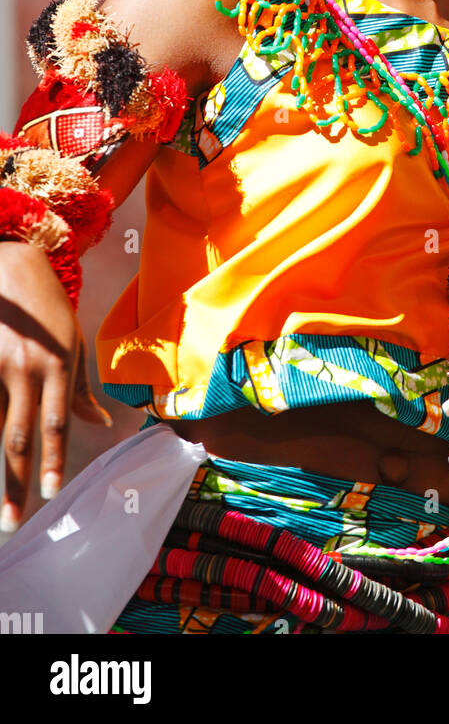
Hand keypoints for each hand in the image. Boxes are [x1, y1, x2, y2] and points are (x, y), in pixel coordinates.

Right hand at [0, 242, 111, 532]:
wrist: (11, 262)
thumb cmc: (47, 307)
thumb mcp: (72, 342)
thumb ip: (79, 388)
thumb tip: (100, 424)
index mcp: (57, 366)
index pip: (56, 423)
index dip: (54, 461)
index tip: (52, 496)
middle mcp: (26, 368)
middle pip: (19, 436)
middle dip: (16, 482)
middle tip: (11, 522)